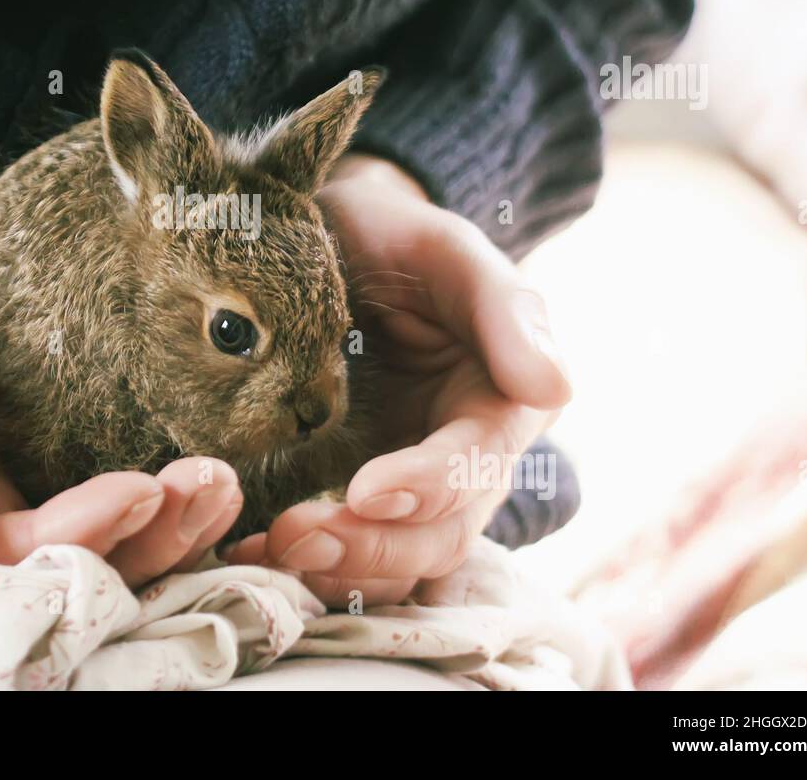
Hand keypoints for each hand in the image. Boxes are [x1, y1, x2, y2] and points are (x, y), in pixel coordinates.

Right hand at [0, 233, 241, 587]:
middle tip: (209, 490)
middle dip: (130, 548)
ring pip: (62, 553)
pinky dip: (125, 504)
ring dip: (145, 529)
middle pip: (35, 581)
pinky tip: (186, 477)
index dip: (58, 548)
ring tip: (219, 482)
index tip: (131, 492)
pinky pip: (61, 513)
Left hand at [225, 155, 569, 605]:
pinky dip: (304, 564)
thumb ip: (505, 307)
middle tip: (297, 537)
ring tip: (269, 550)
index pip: (476, 465)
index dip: (427, 487)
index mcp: (500, 405)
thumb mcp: (446, 248)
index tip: (365, 490)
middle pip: (438, 536)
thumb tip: (555, 388)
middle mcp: (461, 460)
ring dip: (338, 568)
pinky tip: (250, 552)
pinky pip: (343, 550)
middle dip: (372, 547)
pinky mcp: (351, 494)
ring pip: (394, 561)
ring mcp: (406, 485)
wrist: (335, 243)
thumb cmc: (395, 238)